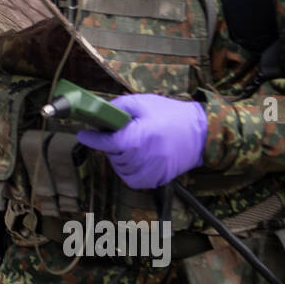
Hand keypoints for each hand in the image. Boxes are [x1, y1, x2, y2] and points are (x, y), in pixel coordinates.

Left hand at [75, 94, 207, 188]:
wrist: (201, 131)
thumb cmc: (171, 114)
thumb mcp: (143, 102)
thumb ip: (118, 107)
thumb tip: (98, 114)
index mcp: (140, 136)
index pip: (107, 142)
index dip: (92, 139)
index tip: (83, 134)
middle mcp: (145, 156)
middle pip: (114, 156)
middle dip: (111, 145)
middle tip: (118, 136)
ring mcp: (153, 170)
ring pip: (121, 170)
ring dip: (119, 159)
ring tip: (130, 146)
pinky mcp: (159, 179)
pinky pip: (134, 181)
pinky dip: (130, 172)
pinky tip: (135, 160)